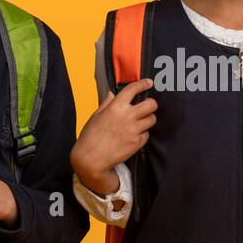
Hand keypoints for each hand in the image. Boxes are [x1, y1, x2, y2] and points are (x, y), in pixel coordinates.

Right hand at [70, 78, 157, 194]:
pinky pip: (146, 134)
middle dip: (151, 104)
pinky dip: (142, 134)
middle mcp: (127, 116)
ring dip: (148, 120)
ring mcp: (133, 130)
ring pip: (152, 119)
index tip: (148, 83)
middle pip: (151, 104)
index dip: (143, 84)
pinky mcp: (137, 142)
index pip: (133, 89)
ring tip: (139, 123)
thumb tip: (111, 94)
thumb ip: (106, 103)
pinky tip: (133, 136)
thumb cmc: (90, 137)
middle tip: (147, 107)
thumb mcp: (96, 116)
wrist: (91, 159)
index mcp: (115, 107)